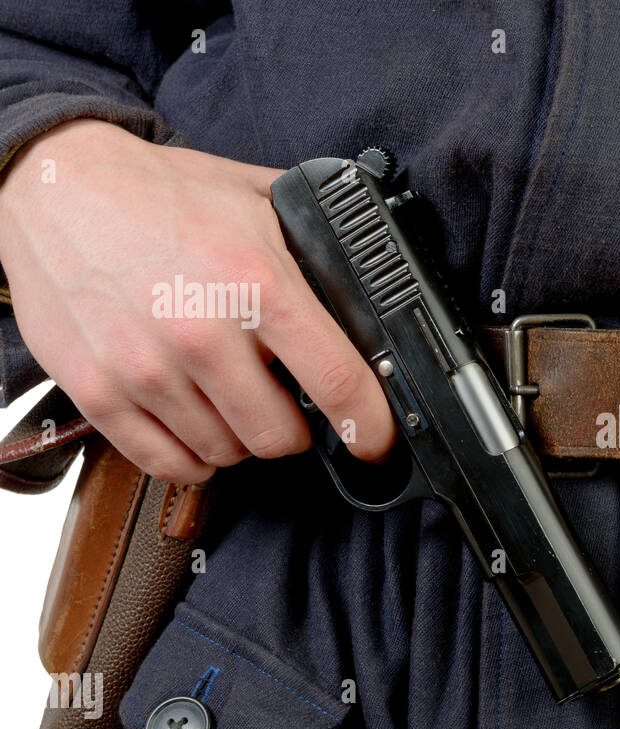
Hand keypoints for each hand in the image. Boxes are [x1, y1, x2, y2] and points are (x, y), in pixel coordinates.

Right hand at [0, 119, 395, 484]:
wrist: (55, 185)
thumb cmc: (163, 195)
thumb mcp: (258, 201)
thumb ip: (317, 245)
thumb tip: (370, 287)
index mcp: (257, 285)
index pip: (337, 382)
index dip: (370, 426)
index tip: (376, 441)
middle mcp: (202, 334)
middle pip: (280, 438)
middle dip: (296, 429)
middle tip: (287, 403)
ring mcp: (145, 370)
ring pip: (226, 454)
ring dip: (240, 438)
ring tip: (233, 398)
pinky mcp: (98, 393)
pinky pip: (167, 464)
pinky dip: (192, 457)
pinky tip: (197, 424)